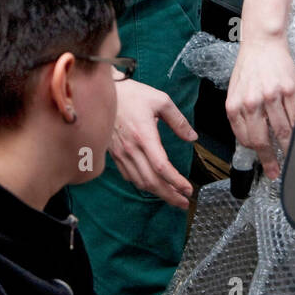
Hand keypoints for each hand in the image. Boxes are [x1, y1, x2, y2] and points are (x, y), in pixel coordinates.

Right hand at [109, 79, 197, 208]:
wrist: (102, 92)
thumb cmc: (132, 94)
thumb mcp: (161, 100)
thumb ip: (178, 121)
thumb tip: (192, 137)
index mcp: (144, 135)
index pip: (162, 167)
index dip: (176, 182)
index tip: (189, 189)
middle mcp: (131, 148)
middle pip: (152, 181)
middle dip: (170, 196)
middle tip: (184, 202)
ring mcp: (121, 153)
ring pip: (140, 182)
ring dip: (158, 192)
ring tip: (173, 196)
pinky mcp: (114, 154)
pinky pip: (129, 176)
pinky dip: (143, 184)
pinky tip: (153, 183)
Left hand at [225, 34, 294, 178]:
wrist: (262, 42)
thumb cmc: (249, 65)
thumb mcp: (235, 90)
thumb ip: (240, 114)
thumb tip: (250, 138)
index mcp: (235, 104)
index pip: (244, 138)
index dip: (254, 153)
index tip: (261, 162)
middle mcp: (251, 102)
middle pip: (262, 140)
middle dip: (270, 160)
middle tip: (275, 171)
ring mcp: (271, 96)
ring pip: (282, 131)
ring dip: (287, 148)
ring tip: (290, 156)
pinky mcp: (289, 90)